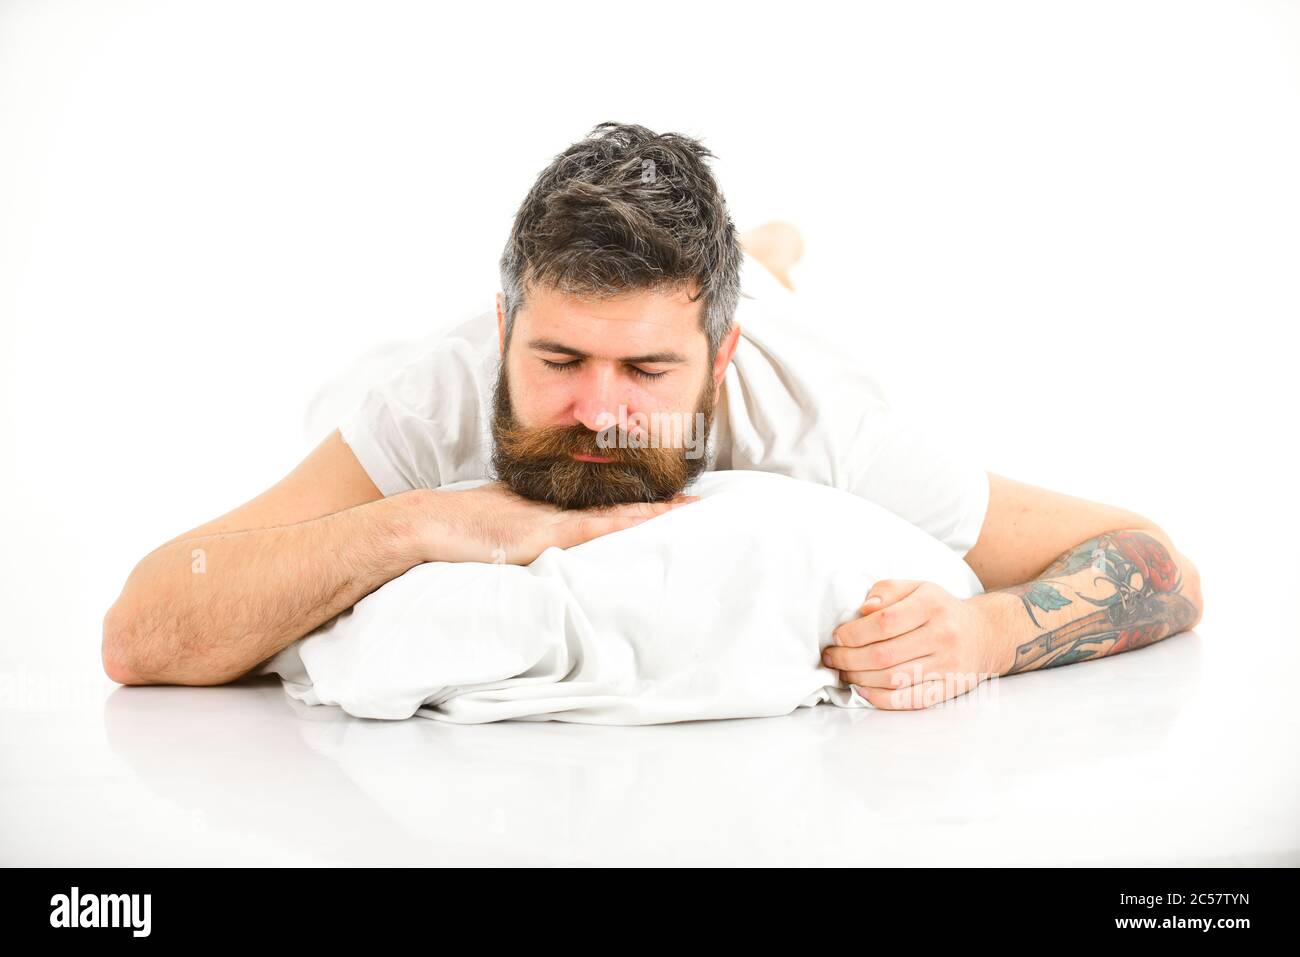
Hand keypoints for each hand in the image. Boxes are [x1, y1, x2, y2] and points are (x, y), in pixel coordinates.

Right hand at [414, 482, 697, 564]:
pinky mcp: (543, 535)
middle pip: (617, 509)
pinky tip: (646, 521)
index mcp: (550, 512)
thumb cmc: (460, 528)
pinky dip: (621, 525)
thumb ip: (529, 532)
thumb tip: (545, 543)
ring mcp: (552, 522)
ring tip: (685, 509)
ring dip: (650, 514)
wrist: (429, 524)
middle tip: (696, 502)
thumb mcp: (503, 528)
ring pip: (613, 517)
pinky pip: (591, 530)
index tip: (670, 502)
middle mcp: (557, 513)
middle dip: (656, 507)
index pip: (604, 509)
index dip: (639, 506)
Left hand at [821, 579, 1003, 710]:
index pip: (884, 622)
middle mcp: (942, 635)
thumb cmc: (940, 609)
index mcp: (931, 605)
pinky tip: (863, 690)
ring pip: (893, 678)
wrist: (985, 634)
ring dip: (859, 678)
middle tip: (832, 658)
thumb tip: (863, 608)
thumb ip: (888, 590)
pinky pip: (910, 699)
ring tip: (843, 672)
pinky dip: (881, 698)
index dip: (854, 633)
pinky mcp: (950, 688)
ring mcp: (948, 665)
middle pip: (884, 654)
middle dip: (849, 658)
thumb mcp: (918, 588)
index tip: (837, 636)